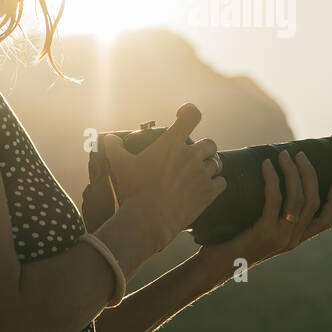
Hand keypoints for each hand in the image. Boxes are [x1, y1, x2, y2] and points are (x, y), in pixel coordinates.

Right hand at [103, 102, 226, 250]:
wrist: (148, 219)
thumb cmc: (134, 190)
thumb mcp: (121, 166)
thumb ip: (115, 148)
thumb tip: (109, 139)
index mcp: (171, 144)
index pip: (192, 115)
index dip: (189, 112)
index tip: (183, 116)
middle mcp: (190, 156)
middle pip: (210, 143)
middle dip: (204, 148)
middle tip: (195, 156)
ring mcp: (201, 174)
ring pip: (217, 162)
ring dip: (210, 166)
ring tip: (200, 173)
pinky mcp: (208, 192)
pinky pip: (222, 182)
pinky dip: (216, 184)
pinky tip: (206, 187)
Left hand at [203, 149, 331, 271]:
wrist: (215, 268)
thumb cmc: (233, 246)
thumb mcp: (261, 234)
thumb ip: (273, 219)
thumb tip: (276, 187)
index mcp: (294, 241)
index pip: (325, 222)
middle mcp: (292, 241)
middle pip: (312, 202)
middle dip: (308, 174)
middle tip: (299, 155)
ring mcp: (280, 238)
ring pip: (297, 199)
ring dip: (292, 172)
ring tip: (283, 156)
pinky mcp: (264, 233)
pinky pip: (274, 200)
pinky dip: (272, 179)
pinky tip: (266, 166)